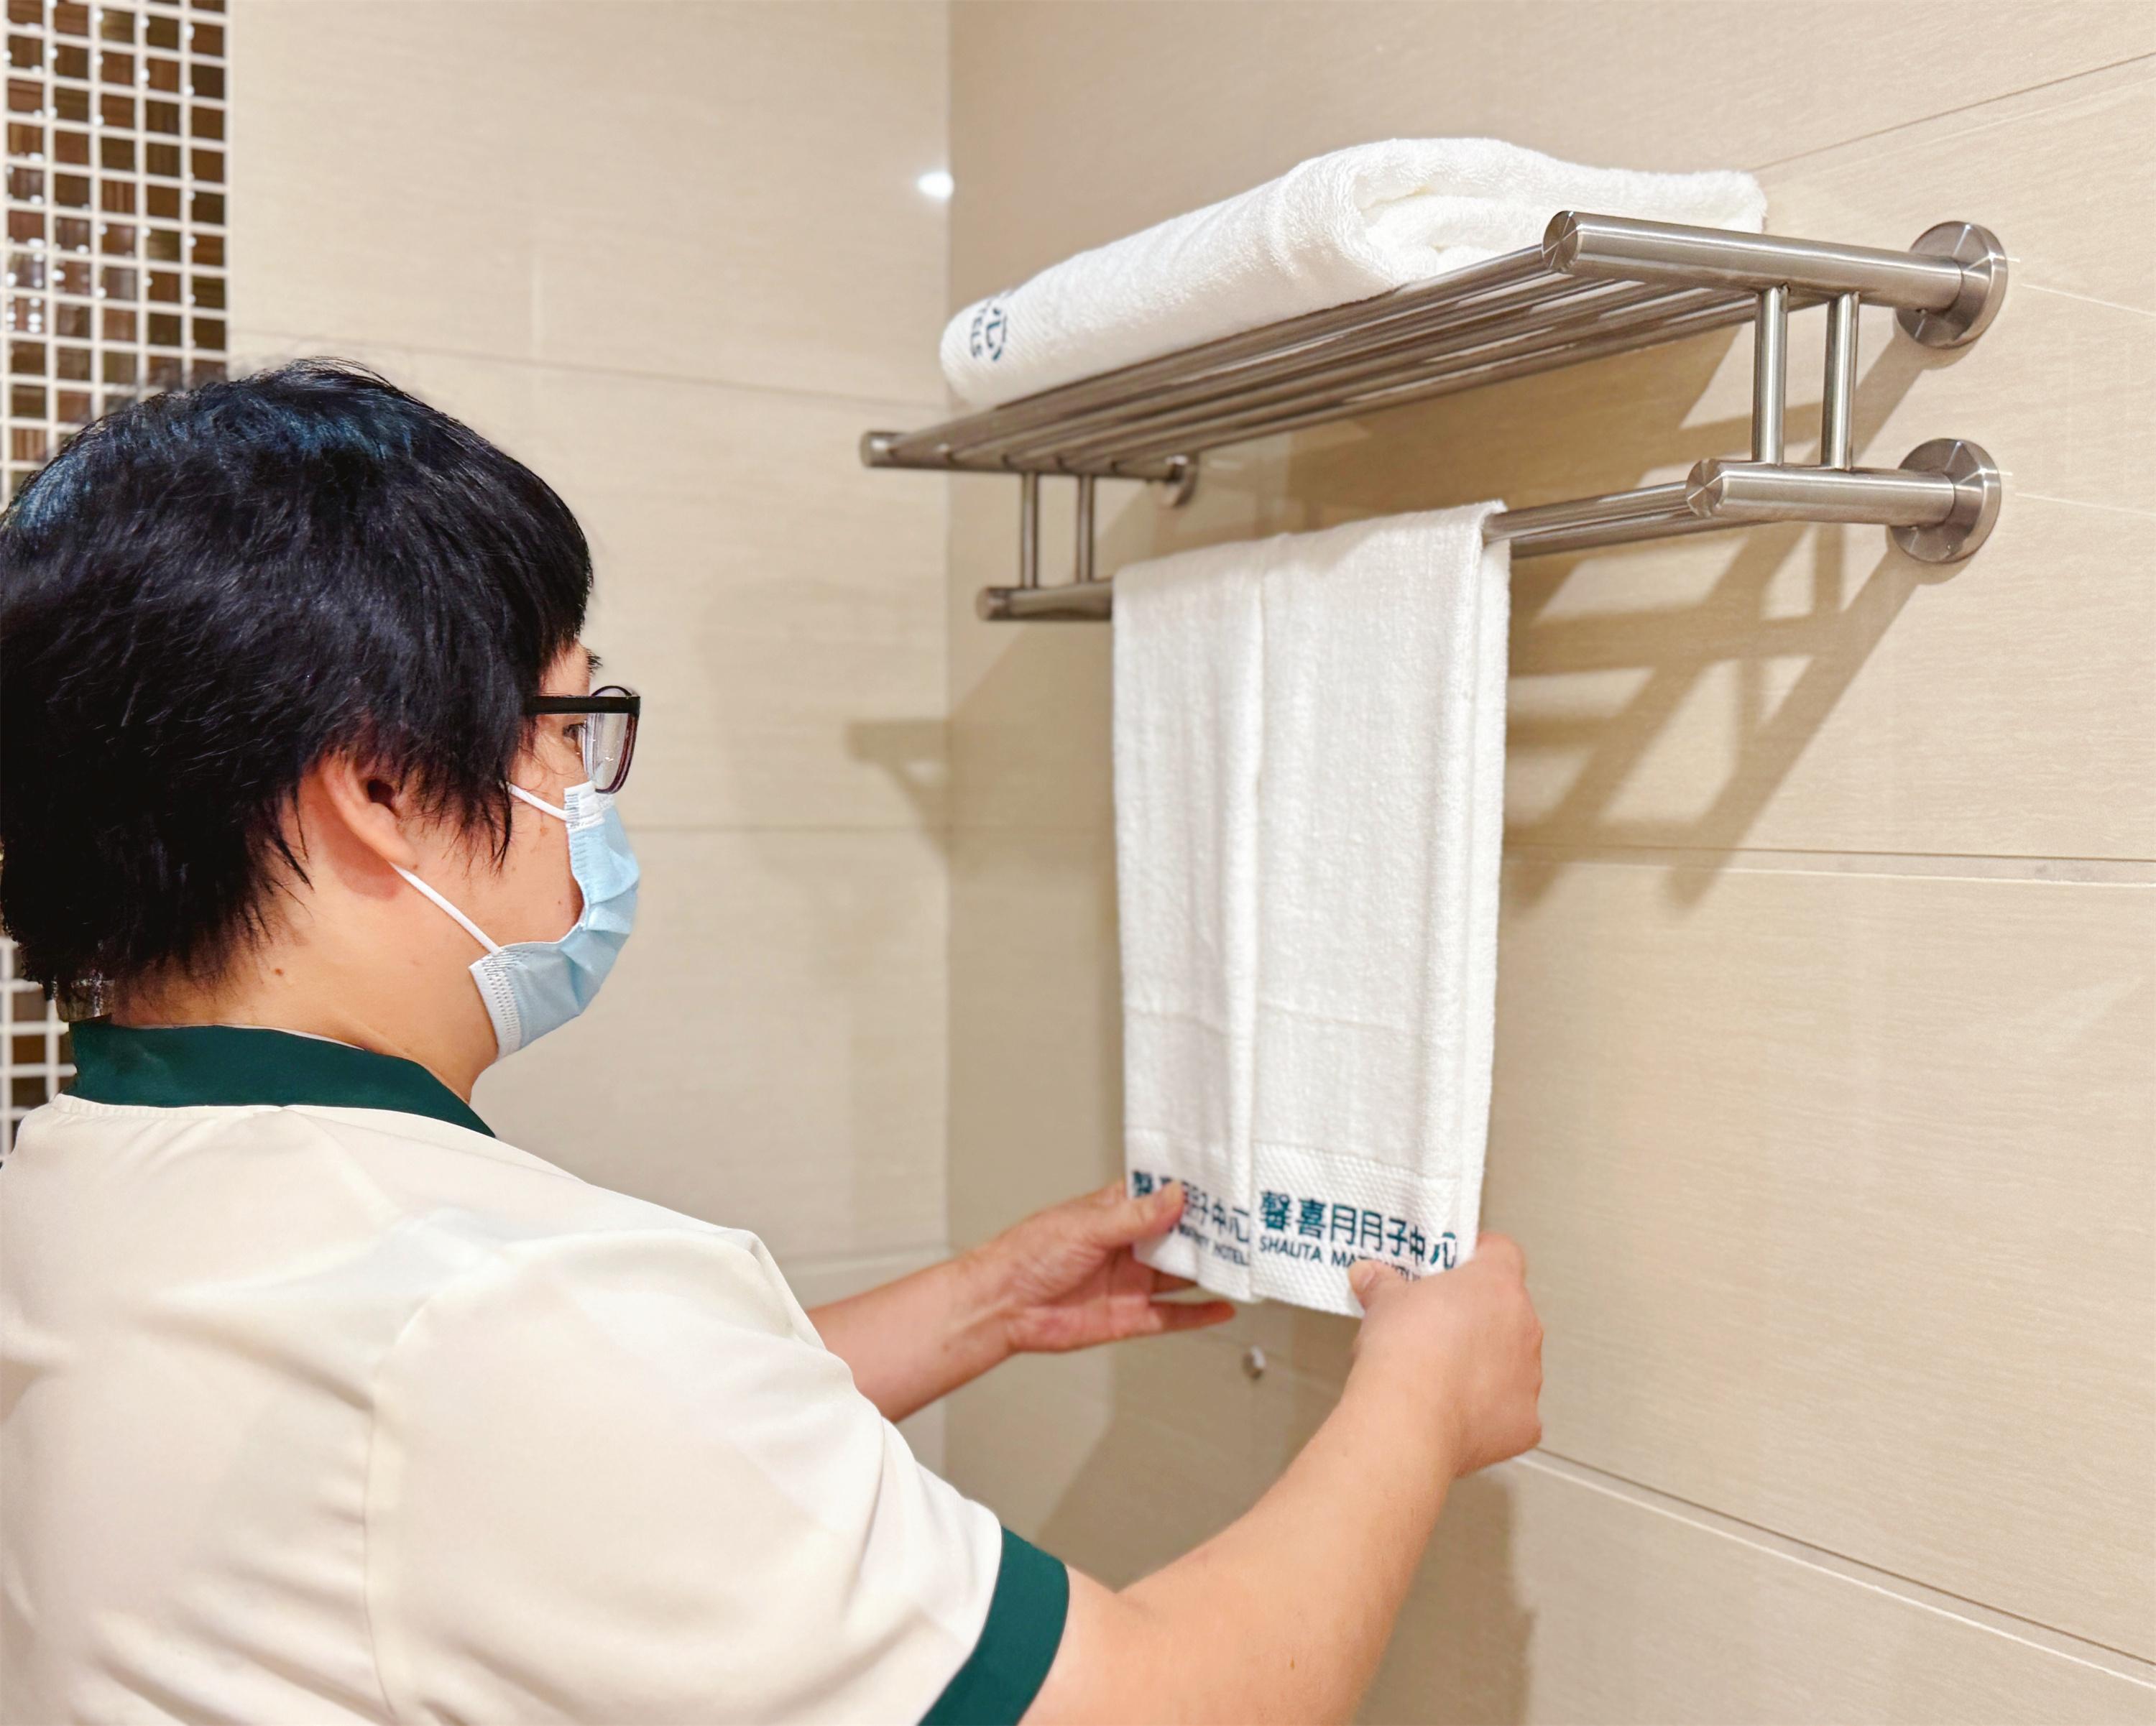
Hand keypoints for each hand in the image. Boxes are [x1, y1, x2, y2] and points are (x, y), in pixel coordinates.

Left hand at [968, 1181, 1234, 1354]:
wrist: (1003, 1305)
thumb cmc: (1029, 1254)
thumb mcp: (1087, 1226)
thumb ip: (1135, 1216)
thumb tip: (1175, 1196)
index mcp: (1117, 1212)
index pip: (1163, 1197)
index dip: (1193, 1193)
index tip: (1227, 1186)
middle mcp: (1129, 1245)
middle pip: (1180, 1237)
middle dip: (1212, 1233)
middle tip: (1250, 1227)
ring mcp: (1132, 1281)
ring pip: (1182, 1275)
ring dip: (1211, 1272)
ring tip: (1247, 1265)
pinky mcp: (1130, 1316)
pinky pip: (1173, 1315)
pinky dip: (1199, 1314)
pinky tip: (1223, 1308)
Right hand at [1346, 1232, 1541, 1476]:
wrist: (1408, 1421)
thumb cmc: (1404, 1354)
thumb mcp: (1384, 1303)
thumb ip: (1383, 1285)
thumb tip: (1370, 1277)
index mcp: (1496, 1286)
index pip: (1503, 1253)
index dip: (1480, 1256)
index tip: (1458, 1265)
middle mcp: (1523, 1329)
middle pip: (1509, 1311)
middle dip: (1479, 1317)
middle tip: (1441, 1323)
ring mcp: (1529, 1378)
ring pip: (1513, 1362)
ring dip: (1486, 1365)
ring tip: (1443, 1374)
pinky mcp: (1525, 1423)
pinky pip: (1511, 1410)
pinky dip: (1488, 1412)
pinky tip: (1454, 1413)